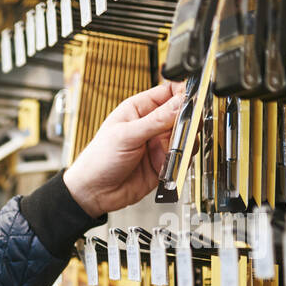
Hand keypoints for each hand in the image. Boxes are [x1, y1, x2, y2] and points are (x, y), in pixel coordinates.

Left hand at [62, 81, 186, 217]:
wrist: (94, 193)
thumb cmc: (98, 160)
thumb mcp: (126, 135)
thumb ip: (156, 120)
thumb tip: (181, 102)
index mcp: (139, 109)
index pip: (170, 92)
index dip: (183, 94)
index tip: (192, 102)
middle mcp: (151, 125)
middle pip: (183, 114)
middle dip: (187, 122)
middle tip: (184, 130)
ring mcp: (158, 144)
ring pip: (186, 137)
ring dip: (184, 143)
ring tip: (172, 151)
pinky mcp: (163, 163)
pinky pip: (182, 158)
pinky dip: (181, 160)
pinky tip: (169, 164)